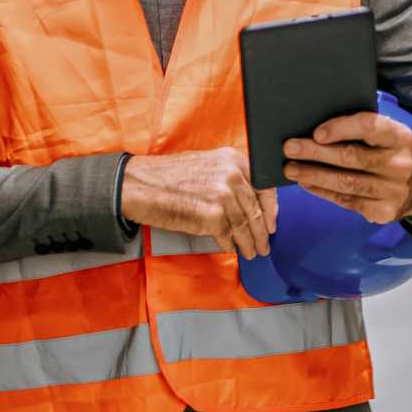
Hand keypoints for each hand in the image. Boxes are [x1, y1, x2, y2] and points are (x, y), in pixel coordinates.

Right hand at [120, 148, 277, 258]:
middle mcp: (232, 175)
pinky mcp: (211, 216)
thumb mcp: (207, 164)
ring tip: (252, 252)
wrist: (139, 185)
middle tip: (265, 244)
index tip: (272, 223)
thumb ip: (230, 178)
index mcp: (233, 159)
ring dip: (249, 243)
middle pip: (256, 209)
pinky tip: (231, 249)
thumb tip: (247, 202)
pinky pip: (228, 235)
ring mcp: (223, 195)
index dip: (271, 208)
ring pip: (244, 225)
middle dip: (262, 231)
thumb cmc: (169, 176)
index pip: (264, 186)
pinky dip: (231, 245)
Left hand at [283, 111, 411, 225]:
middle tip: (290, 148)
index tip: (316, 133)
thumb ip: (361, 129)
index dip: (341, 128)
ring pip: (346, 182)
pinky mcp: (383, 212)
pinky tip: (306, 183)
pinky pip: (347, 201)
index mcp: (399, 137)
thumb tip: (315, 131)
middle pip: (352, 157)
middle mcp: (399, 164)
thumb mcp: (387, 134)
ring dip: (314, 175)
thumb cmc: (389, 151)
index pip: (370, 127)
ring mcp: (392, 191)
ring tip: (291, 168)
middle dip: (316, 153)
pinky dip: (323, 191)